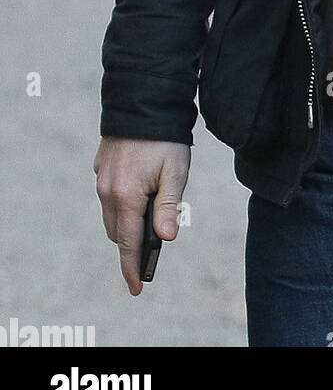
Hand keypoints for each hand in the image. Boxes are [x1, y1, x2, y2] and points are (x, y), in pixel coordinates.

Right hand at [93, 137, 190, 295]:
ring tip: (151, 220)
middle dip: (132, 245)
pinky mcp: (101, 167)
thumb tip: (165, 239)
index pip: (128, 243)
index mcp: (126, 196)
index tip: (137, 288)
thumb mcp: (175, 172)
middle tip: (153, 250)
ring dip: (128, 223)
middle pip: (119, 232)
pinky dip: (123, 204)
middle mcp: (107, 191)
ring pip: (112, 215)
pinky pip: (109, 196)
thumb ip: (168, 206)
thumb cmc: (164, 139)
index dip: (133, 267)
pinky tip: (141, 195)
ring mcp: (101, 179)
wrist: (143, 101)